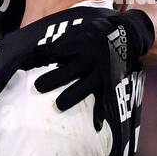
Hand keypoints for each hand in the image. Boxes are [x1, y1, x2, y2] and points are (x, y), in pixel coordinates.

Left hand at [20, 10, 152, 128]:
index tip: (27, 65)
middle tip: (38, 87)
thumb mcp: (80, 29)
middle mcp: (90, 58)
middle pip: (68, 71)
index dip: (42, 59)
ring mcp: (101, 72)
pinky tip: (96, 127)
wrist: (128, 34)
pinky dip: (101, 113)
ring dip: (71, 97)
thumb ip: (63, 39)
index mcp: (81, 43)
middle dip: (52, 80)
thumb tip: (38, 51)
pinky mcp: (110, 82)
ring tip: (59, 105)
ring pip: (84, 87)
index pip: (57, 52)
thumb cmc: (97, 32)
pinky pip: (106, 98)